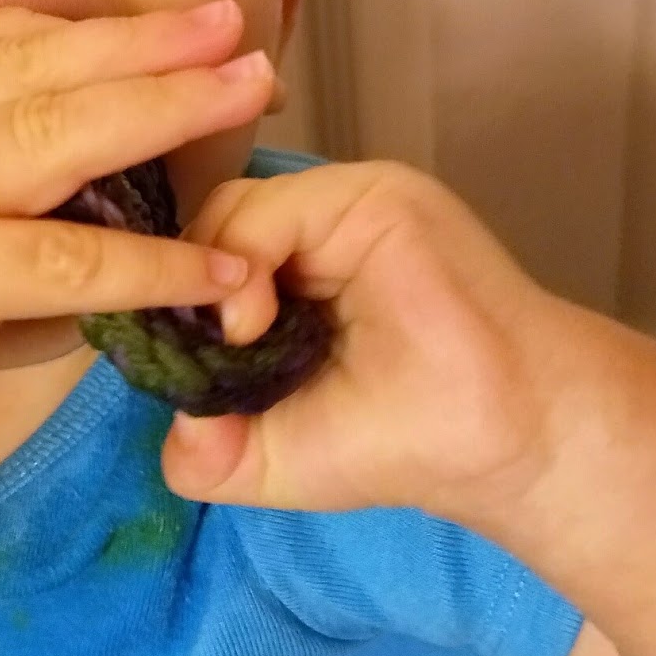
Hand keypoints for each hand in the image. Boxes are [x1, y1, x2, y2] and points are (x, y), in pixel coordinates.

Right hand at [0, 1, 272, 471]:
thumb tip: (89, 131)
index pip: (13, 35)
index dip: (112, 33)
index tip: (193, 28)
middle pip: (48, 65)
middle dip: (158, 47)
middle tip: (244, 35)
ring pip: (60, 137)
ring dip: (167, 114)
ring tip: (251, 96)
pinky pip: (63, 260)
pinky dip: (151, 264)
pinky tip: (215, 269)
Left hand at [164, 162, 572, 519]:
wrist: (496, 442)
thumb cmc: (393, 446)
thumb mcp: (267, 459)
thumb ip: (199, 448)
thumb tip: (164, 421)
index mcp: (284, 280)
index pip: (193, 261)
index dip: (162, 301)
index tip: (159, 357)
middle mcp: (308, 233)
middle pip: (202, 229)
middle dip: (179, 287)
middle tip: (200, 350)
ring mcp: (338, 209)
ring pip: (226, 210)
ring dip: (211, 277)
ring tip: (241, 339)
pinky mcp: (369, 196)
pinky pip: (270, 205)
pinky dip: (242, 259)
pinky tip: (255, 320)